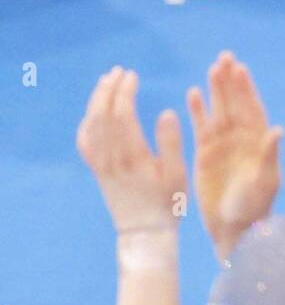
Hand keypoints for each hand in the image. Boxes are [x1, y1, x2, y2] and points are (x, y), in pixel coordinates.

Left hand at [76, 68, 185, 232]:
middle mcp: (112, 158)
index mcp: (132, 156)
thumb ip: (171, 142)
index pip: (122, 114)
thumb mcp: (178, 174)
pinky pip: (84, 143)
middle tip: (119, 71)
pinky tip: (93, 113)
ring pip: (91, 126)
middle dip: (109, 90)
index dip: (125, 91)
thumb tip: (166, 112)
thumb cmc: (167, 203)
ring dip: (97, 101)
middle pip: (103, 115)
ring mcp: (101, 165)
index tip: (134, 76)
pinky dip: (86, 123)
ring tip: (106, 82)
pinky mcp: (97, 171)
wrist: (144, 233)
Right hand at [187, 52, 283, 261]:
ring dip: (215, 89)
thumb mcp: (266, 181)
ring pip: (218, 109)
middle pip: (235, 102)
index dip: (247, 88)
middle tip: (224, 57)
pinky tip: (193, 93)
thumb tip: (278, 130)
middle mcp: (241, 136)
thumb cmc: (256, 206)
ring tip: (212, 68)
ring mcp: (223, 142)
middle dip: (230, 81)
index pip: (252, 107)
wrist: (233, 228)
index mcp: (259, 139)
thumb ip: (270, 155)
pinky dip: (197, 110)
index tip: (240, 68)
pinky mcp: (205, 152)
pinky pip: (201, 125)